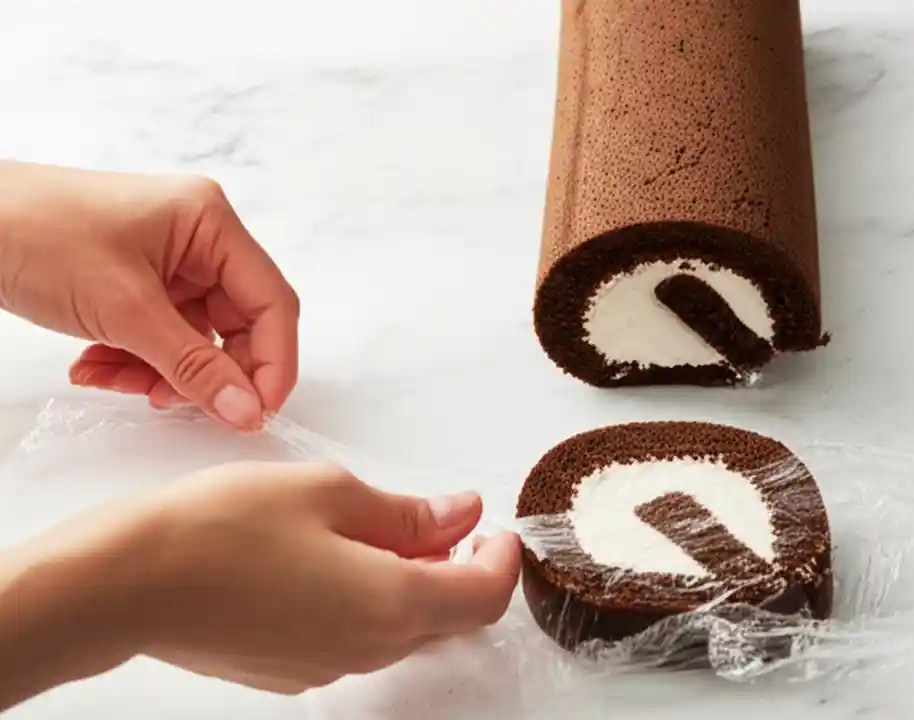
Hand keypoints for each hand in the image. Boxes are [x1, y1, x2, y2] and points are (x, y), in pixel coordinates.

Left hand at [0, 160, 298, 429]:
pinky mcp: (137, 279)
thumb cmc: (37, 233)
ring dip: (160, 372)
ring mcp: (168, 259)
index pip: (271, 302)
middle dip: (206, 372)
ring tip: (114, 381)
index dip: (272, 363)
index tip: (256, 413)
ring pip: (194, 337)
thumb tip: (247, 411)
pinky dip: (133, 360)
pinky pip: (159, 334)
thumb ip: (193, 366)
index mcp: (211, 223)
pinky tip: (94, 366)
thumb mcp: (124, 309)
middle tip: (177, 406)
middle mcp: (199, 238)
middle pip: (236, 325)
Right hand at [0, 463, 520, 705]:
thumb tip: (461, 515)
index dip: (502, 558)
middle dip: (460, 569)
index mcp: (392, 604)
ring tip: (382, 528)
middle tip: (443, 521)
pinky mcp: (292, 669)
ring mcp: (329, 665)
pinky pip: (357, 637)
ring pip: (403, 629)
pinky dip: (370, 600)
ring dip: (414, 583)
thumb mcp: (329, 494)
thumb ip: (408, 513)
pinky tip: (336, 557)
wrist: (126, 584)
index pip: (485, 596)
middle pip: (449, 618)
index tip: (492, 524)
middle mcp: (369, 648)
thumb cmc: (220, 529)